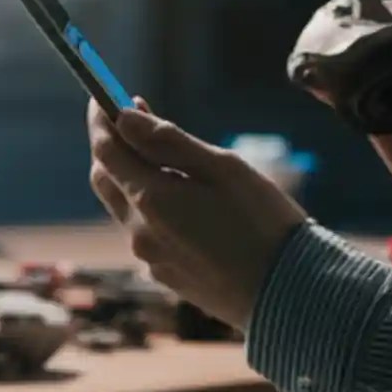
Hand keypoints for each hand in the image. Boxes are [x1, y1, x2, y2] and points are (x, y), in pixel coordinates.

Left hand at [87, 98, 306, 329]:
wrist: (289, 295)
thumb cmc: (263, 222)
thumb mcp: (222, 168)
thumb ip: (168, 141)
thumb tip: (124, 116)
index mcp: (150, 199)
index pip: (106, 150)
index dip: (101, 120)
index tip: (103, 97)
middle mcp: (139, 231)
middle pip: (105, 178)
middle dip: (111, 146)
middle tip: (133, 121)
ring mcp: (149, 258)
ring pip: (123, 206)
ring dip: (130, 177)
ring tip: (164, 159)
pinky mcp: (164, 276)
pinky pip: (143, 232)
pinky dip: (148, 206)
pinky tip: (182, 201)